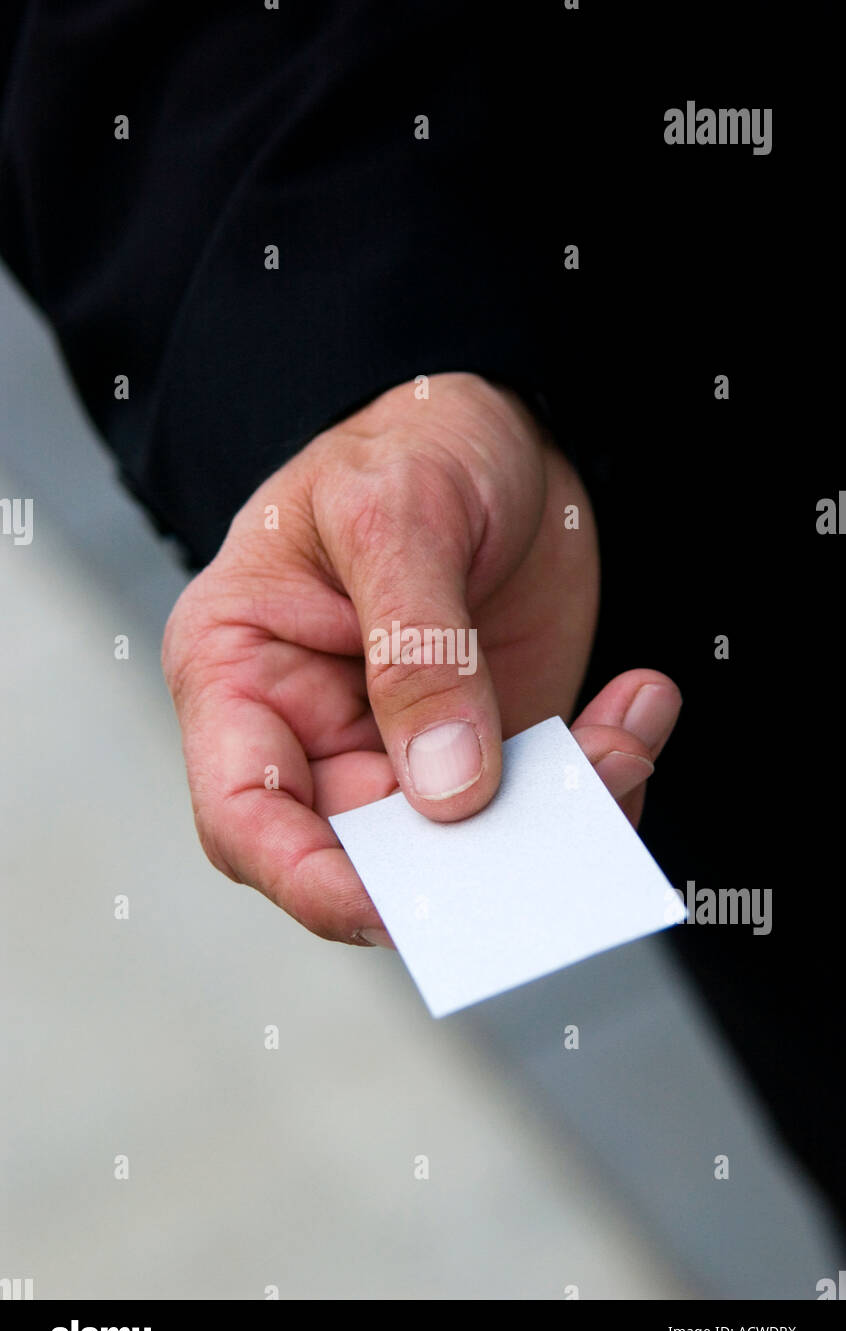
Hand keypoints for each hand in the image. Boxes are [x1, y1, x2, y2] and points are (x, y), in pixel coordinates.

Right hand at [162, 373, 680, 945]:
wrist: (498, 421)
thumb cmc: (407, 440)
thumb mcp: (396, 516)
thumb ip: (416, 653)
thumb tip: (449, 793)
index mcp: (243, 675)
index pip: (246, 816)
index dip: (311, 880)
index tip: (398, 908)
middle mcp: (316, 730)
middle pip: (368, 855)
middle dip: (466, 864)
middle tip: (556, 831)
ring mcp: (408, 745)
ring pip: (472, 847)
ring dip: (558, 819)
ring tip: (623, 741)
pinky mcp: (492, 744)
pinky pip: (543, 802)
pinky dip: (601, 773)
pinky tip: (639, 706)